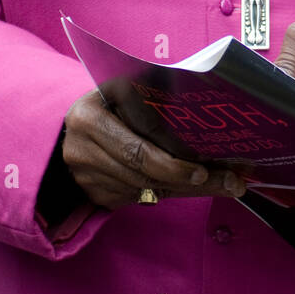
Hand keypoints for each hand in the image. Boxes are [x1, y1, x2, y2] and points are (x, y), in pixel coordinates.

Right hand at [61, 90, 245, 209]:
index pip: (137, 142)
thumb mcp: (126, 95)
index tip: (203, 164)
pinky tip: (183, 184)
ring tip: (215, 183)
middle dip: (184, 176)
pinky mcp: (92, 194)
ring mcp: (84, 175)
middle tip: (222, 180)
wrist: (71, 134)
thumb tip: (206, 125)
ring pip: (142, 187)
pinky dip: (162, 193)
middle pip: (141, 169)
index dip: (172, 156)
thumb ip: (154, 107)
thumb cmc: (111, 107)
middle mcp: (81, 147)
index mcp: (89, 116)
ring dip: (179, 187)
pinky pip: (135, 197)